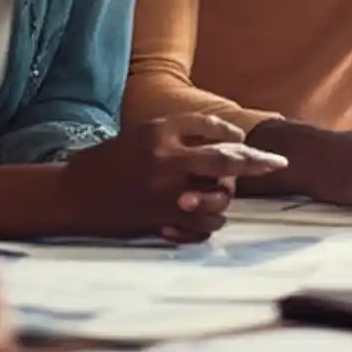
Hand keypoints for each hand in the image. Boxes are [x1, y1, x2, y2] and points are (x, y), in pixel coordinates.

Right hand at [62, 114, 287, 242]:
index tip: (242, 136)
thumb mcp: (142, 135)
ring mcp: (166, 191)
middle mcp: (166, 159)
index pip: (209, 125)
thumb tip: (225, 138)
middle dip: (256, 161)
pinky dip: (208, 223)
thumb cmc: (108, 162)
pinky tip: (204, 218)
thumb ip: (178, 135)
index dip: (230, 131)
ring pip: (218, 197)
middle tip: (278, 163)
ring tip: (223, 196)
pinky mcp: (161, 219)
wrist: (73, 195)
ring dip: (227, 197)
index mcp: (159, 132)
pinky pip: (202, 225)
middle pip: (225, 160)